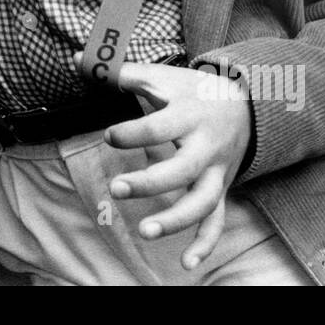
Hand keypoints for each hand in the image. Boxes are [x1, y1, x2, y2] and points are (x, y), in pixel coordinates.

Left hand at [99, 61, 251, 269]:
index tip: (110, 136)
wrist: (246, 104)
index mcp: (190, 115)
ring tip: (143, 232)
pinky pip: (216, 221)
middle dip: (150, 183)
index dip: (133, 133)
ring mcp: (216, 172)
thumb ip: (120, 72)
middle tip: (116, 190)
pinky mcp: (221, 190)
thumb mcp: (161, 77)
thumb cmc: (191, 91)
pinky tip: (186, 264)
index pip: (160, 127)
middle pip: (182, 171)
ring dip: (175, 220)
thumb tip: (77, 60)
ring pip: (202, 202)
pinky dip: (204, 244)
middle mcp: (206, 147)